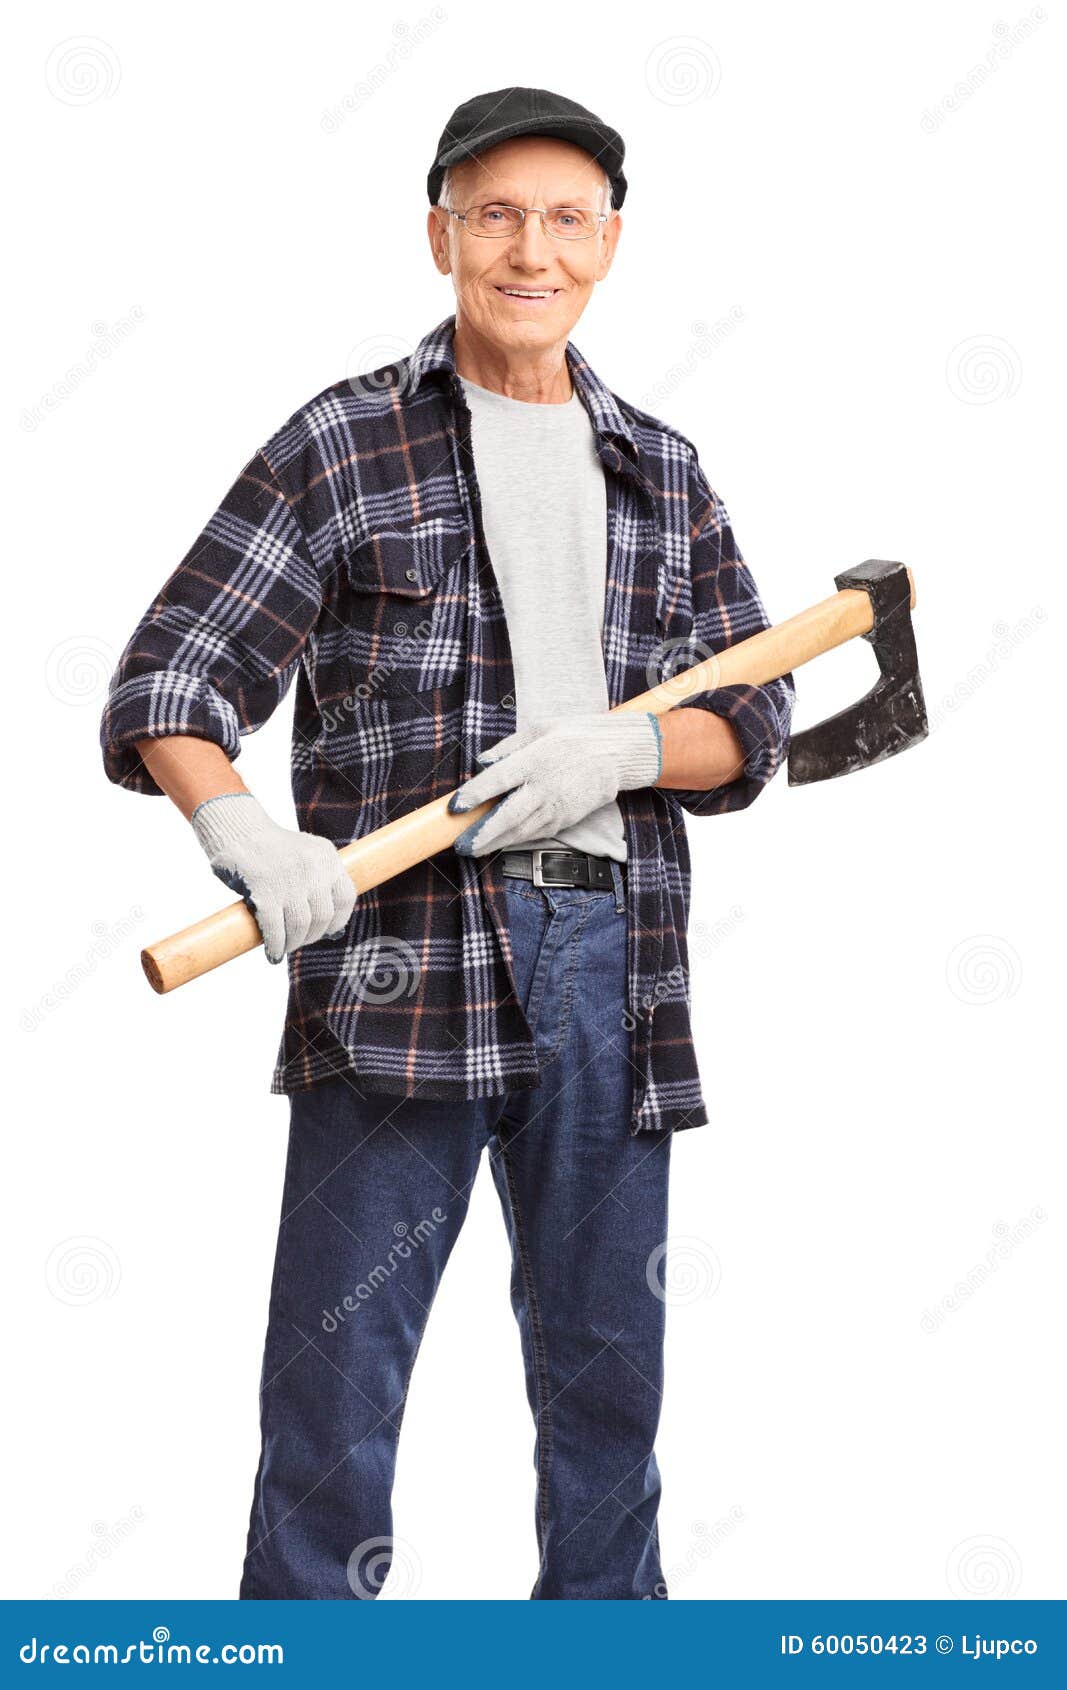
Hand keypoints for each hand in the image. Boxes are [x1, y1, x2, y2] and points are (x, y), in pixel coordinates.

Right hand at [191, 794, 355, 962]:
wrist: (237, 830)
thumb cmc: (270, 849)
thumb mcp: (305, 854)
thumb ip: (320, 881)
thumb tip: (332, 930)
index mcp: (327, 856)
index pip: (346, 898)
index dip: (338, 921)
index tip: (327, 930)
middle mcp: (313, 867)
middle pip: (322, 916)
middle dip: (311, 936)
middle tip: (299, 941)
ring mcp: (289, 879)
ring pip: (300, 926)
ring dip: (293, 944)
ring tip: (285, 948)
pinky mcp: (264, 890)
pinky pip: (275, 928)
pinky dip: (275, 946)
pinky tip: (272, 953)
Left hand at [448, 712, 661, 856]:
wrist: (615, 754)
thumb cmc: (575, 736)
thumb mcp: (539, 729)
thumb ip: (507, 747)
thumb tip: (482, 763)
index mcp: (533, 760)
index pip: (498, 780)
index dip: (474, 795)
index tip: (455, 807)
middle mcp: (543, 786)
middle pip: (508, 816)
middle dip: (482, 834)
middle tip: (461, 845)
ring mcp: (556, 806)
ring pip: (521, 831)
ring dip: (495, 843)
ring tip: (474, 850)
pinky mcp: (565, 819)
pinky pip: (536, 833)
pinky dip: (516, 841)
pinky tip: (501, 844)